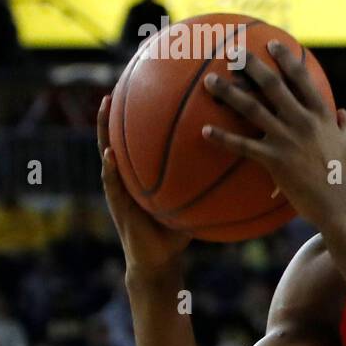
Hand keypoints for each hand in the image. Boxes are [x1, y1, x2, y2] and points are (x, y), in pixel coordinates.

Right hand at [98, 94, 191, 277]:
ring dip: (104, 130)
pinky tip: (108, 155)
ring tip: (105, 106)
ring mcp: (119, 187)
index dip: (143, 117)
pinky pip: (111, 183)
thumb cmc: (177, 231)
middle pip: (121, 137)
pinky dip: (109, 168)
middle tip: (119, 85)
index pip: (143, 140)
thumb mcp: (194, 204)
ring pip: (108, 151)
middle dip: (118, 113)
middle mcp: (129, 175)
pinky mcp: (116, 203)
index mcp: (144, 173)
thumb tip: (240, 168)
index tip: (147, 89)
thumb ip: (208, 186)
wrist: (157, 260)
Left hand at [201, 40, 345, 230]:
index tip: (273, 44)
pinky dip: (223, 138)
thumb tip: (343, 112)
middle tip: (233, 52)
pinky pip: (243, 145)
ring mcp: (287, 139)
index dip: (286, 60)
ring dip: (229, 93)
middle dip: (251, 66)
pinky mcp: (274, 159)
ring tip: (210, 81)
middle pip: (273, 86)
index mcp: (321, 115)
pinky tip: (204, 131)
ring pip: (252, 109)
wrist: (339, 202)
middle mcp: (302, 121)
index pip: (302, 80)